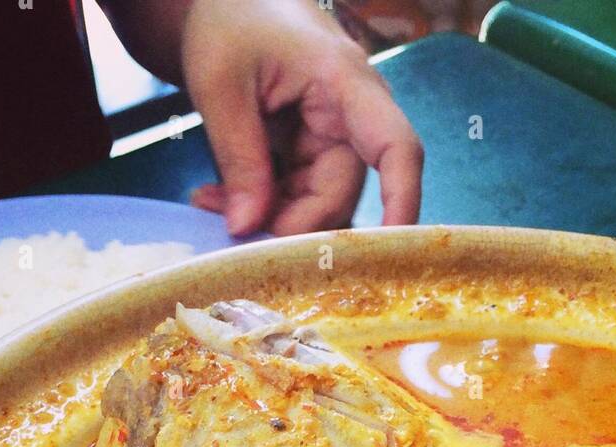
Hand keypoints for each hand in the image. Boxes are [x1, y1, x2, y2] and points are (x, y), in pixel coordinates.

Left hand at [179, 0, 422, 235]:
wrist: (224, 1)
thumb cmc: (230, 17)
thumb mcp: (222, 84)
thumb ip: (238, 157)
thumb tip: (246, 229)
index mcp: (345, 84)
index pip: (396, 149)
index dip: (402, 203)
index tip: (390, 252)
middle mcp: (350, 116)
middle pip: (341, 193)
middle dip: (293, 223)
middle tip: (239, 231)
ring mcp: (330, 136)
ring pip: (315, 201)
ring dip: (268, 215)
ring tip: (213, 205)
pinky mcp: (309, 150)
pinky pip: (294, 193)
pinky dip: (260, 202)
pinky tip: (219, 198)